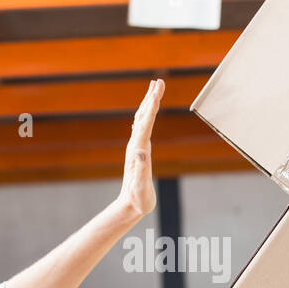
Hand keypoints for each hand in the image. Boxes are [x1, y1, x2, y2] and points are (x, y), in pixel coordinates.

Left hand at [116, 78, 163, 219]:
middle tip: (158, 81)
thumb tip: (140, 151)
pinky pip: (143, 127)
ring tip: (155, 88)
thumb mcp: (140, 186)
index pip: (145, 124)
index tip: (157, 92)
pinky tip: (147, 111)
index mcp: (138, 151)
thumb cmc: (138, 199)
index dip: (151, 108)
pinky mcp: (138, 151)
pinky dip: (146, 114)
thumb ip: (140, 170)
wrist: (129, 206)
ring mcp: (136, 147)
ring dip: (148, 103)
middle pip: (143, 116)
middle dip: (151, 98)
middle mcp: (136, 146)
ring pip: (142, 119)